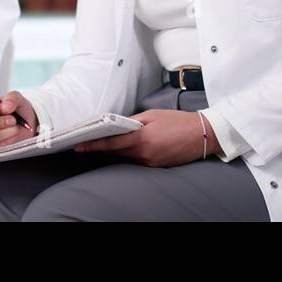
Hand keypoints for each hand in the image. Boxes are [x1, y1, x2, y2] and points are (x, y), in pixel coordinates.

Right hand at [0, 91, 36, 149]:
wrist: (25, 125)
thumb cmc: (16, 110)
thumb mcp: (17, 99)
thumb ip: (12, 98)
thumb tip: (5, 107)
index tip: (5, 109)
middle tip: (13, 120)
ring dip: (7, 131)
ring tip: (16, 127)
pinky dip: (9, 140)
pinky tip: (13, 135)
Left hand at [73, 109, 220, 166]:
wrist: (203, 135)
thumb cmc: (178, 121)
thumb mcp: (153, 115)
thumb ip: (133, 121)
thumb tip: (117, 125)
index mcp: (142, 138)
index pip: (112, 143)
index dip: (94, 145)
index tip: (79, 146)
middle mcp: (145, 153)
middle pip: (118, 151)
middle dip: (105, 145)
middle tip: (89, 139)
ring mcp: (151, 162)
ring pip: (128, 155)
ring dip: (121, 148)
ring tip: (116, 137)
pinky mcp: (157, 166)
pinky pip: (139, 159)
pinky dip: (134, 152)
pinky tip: (136, 144)